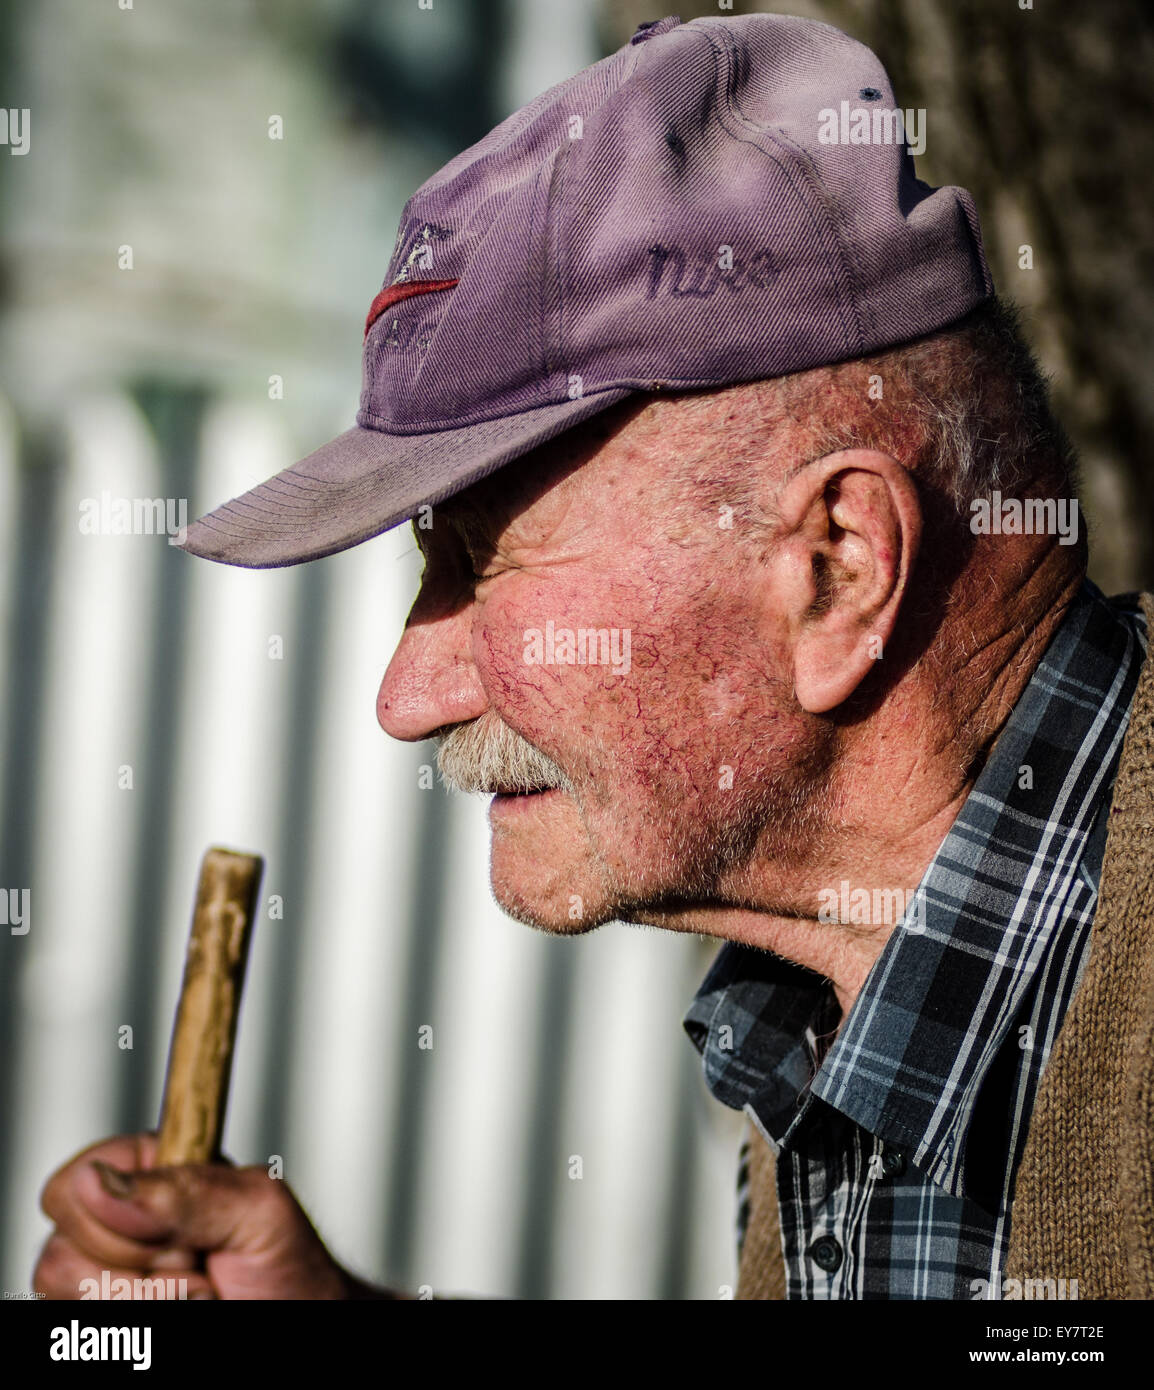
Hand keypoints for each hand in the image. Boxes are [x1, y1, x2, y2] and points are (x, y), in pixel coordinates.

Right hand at [33, 1132, 378, 1299]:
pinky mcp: (107, 1327)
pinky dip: (136, 1333)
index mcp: (151, 1176)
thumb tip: (100, 1180)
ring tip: (201, 1295)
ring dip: (146, 1303)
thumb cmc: (292, 1276)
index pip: (75, 1181)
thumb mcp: (260, 1213)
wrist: (297, 1327)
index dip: (116, 1215)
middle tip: (202, 1266)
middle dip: (142, 1268)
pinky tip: (179, 1316)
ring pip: (62, 1295)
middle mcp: (118, 1227)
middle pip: (60, 1249)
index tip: (177, 1233)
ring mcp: (107, 1282)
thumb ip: (187, 1189)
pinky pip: (84, 1335)